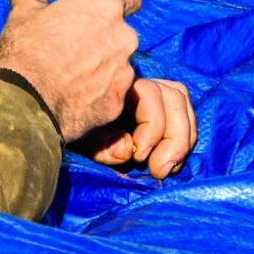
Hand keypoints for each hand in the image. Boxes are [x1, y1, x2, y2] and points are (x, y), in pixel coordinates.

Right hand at [0, 0, 140, 142]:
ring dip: (104, 69)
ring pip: (120, 66)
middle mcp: (123, 36)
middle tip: (75, 49)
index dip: (118, 3)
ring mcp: (124, 71)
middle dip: (105, 40)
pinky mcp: (119, 102)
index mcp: (103, 7)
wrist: (26, 104)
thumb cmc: (26, 52)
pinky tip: (76, 100)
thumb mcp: (23, 13)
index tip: (103, 11)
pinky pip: (114, 95)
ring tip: (73, 79)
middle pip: (123, 33)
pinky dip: (100, 96)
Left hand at [81, 77, 197, 179]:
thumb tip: (129, 149)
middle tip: (159, 170)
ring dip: (184, 138)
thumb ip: (101, 144)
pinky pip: (184, 113)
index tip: (139, 156)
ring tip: (168, 167)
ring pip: (182, 102)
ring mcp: (154, 91)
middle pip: (175, 97)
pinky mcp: (163, 107)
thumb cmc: (71, 128)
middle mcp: (140, 83)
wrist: (67, 125)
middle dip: (175, 137)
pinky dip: (185, 138)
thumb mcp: (80, 138)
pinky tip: (172, 162)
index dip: (152, 127)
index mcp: (119, 86)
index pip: (150, 95)